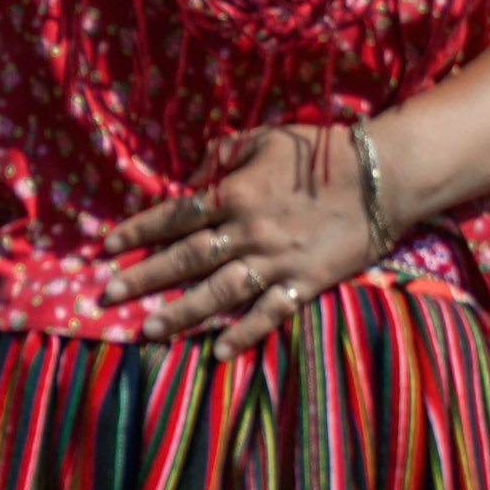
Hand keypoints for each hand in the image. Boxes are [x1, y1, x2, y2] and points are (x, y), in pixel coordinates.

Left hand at [98, 125, 383, 357]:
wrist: (384, 176)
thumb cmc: (321, 151)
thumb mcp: (265, 137)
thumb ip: (223, 154)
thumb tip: (192, 175)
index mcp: (233, 192)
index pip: (174, 214)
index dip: (138, 230)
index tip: (105, 247)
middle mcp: (247, 230)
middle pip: (185, 258)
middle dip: (142, 277)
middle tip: (106, 296)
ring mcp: (276, 261)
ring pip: (218, 291)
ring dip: (180, 312)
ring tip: (147, 329)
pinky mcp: (305, 282)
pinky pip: (269, 312)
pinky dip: (244, 333)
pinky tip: (218, 352)